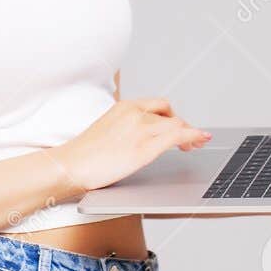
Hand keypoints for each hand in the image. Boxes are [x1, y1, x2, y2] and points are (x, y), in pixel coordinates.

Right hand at [48, 97, 211, 195]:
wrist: (70, 165)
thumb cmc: (83, 155)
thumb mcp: (106, 131)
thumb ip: (124, 128)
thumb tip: (136, 138)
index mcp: (123, 107)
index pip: (157, 105)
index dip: (172, 115)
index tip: (177, 126)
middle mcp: (134, 113)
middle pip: (170, 113)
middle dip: (183, 124)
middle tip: (190, 139)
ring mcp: (140, 129)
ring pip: (177, 125)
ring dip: (190, 134)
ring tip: (195, 145)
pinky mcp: (145, 147)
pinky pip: (178, 136)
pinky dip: (194, 136)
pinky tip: (200, 140)